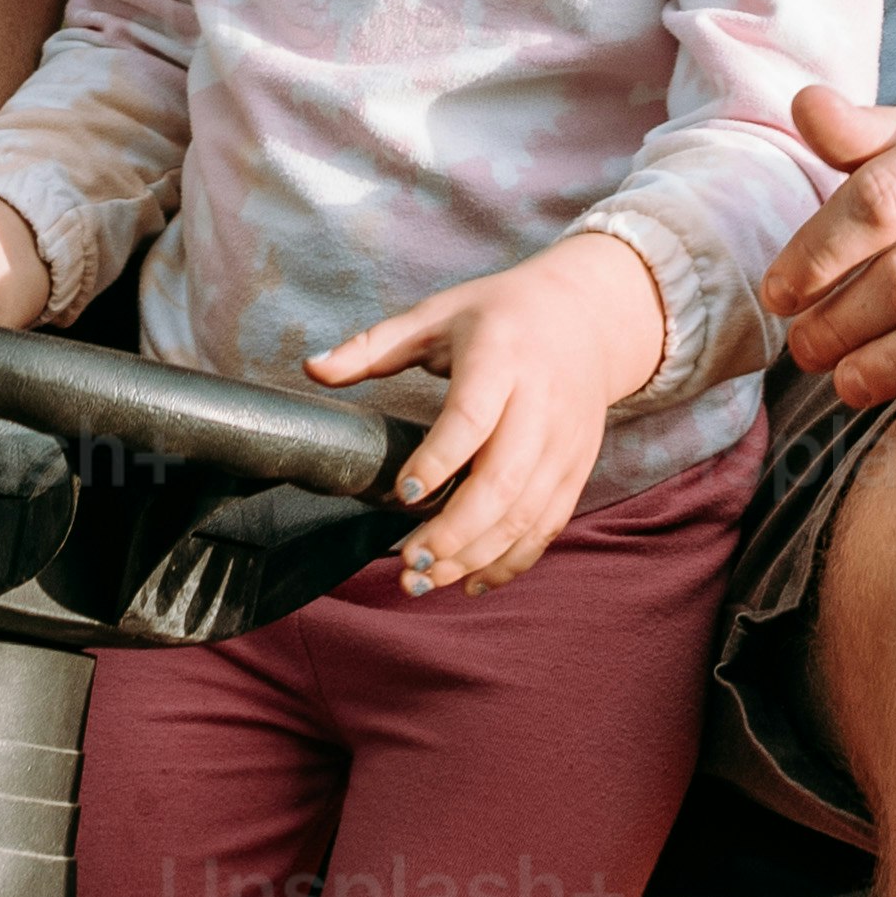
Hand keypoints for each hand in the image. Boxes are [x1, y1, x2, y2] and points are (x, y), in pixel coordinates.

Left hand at [309, 226, 668, 591]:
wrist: (585, 318)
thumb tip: (310, 368)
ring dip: (475, 556)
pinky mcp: (577, 469)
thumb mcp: (436, 315)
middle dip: (454, 531)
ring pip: (526, 515)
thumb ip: (372, 346)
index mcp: (501, 357)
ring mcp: (565, 442)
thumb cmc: (496, 315)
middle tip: (406, 562)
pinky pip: (547, 526)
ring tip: (424, 580)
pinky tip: (471, 581)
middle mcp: (541, 404)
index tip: (401, 495)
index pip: (472, 418)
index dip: (438, 460)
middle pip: (502, 481)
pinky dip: (511, 562)